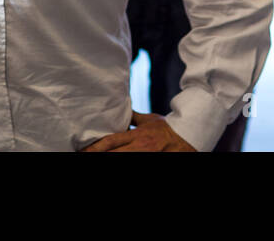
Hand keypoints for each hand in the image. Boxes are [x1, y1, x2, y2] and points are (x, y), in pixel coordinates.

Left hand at [81, 111, 196, 151]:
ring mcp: (147, 156)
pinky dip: (125, 161)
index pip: (111, 141)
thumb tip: (121, 110)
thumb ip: (133, 118)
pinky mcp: (153, 161)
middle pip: (114, 154)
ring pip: (123, 159)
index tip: (84, 149)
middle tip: (84, 155)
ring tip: (95, 158)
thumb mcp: (149, 119)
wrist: (189, 135)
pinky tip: (117, 162)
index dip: (95, 146)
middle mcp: (140, 147)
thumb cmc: (167, 127)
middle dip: (98, 155)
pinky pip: (134, 163)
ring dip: (110, 159)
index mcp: (137, 134)